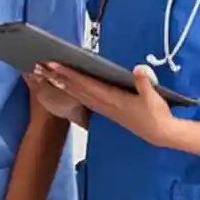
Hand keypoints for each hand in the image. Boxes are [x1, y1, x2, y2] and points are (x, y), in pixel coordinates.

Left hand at [36, 62, 176, 146]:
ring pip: (76, 94)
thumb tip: (138, 69)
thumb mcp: (154, 97)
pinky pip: (83, 99)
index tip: (54, 65)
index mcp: (113, 99)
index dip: (69, 74)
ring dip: (60, 84)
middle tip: (39, 67)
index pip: (86, 84)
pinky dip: (71, 91)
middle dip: (57, 77)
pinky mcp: (105, 111)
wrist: (160, 133)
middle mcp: (103, 104)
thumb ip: (144, 83)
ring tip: (44, 74)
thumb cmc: (157, 114)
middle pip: (75, 89)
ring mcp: (103, 108)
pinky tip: (62, 86)